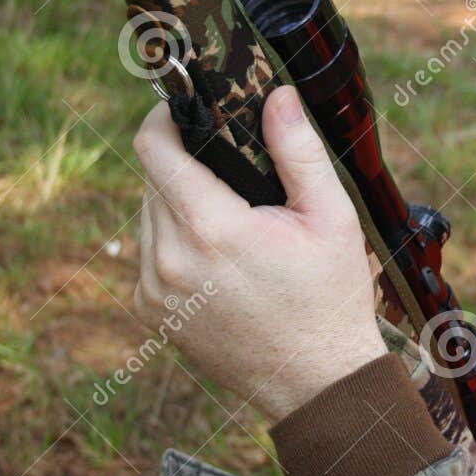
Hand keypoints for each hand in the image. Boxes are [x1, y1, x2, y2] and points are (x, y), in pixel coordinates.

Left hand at [131, 85, 387, 419]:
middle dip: (182, 162)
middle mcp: (168, 259)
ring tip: (227, 214)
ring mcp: (152, 290)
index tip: (189, 110)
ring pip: (145, 216)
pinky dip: (173, 242)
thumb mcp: (330, 218)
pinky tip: (217, 255)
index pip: (152, 148)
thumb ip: (298, 152)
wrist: (316, 381)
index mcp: (210, 228)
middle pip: (150, 179)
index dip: (164, 117)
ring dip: (175, 202)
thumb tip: (275, 95)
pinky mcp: (149, 312)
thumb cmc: (329, 298)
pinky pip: (147, 254)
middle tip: (228, 167)